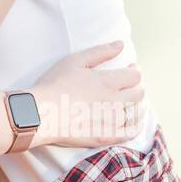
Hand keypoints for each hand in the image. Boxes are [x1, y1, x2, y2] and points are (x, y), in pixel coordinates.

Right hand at [24, 40, 145, 148]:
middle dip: (138, 86)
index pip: (134, 76)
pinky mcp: (106, 137)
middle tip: (131, 85)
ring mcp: (111, 121)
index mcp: (107, 81)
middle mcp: (114, 101)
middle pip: (138, 93)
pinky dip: (137, 126)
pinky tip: (135, 122)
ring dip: (139, 105)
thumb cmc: (55, 84)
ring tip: (133, 102)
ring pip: (137, 112)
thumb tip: (121, 44)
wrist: (41, 113)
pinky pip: (130, 133)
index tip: (130, 70)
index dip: (134, 71)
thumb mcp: (75, 61)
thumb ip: (100, 52)